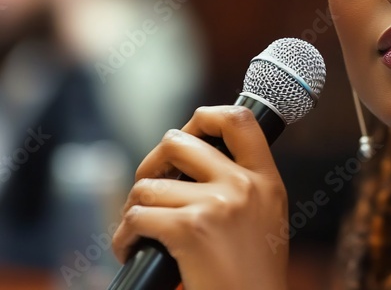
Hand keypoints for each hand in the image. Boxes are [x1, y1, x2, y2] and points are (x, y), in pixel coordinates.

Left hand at [112, 105, 288, 289]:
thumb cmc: (253, 276)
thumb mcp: (265, 219)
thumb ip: (242, 186)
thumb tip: (194, 156)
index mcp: (266, 181)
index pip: (239, 120)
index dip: (207, 116)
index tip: (190, 131)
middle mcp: (243, 186)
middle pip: (177, 142)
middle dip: (152, 164)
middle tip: (150, 190)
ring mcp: (217, 205)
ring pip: (147, 187)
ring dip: (135, 211)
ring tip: (141, 234)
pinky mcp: (189, 229)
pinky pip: (136, 217)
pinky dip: (124, 237)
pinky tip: (132, 250)